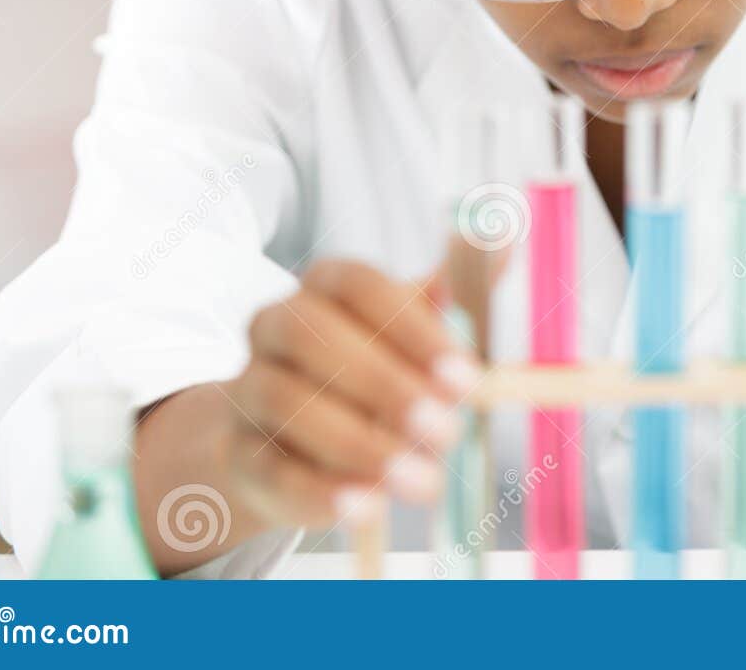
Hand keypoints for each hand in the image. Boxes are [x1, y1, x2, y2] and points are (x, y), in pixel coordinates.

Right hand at [221, 258, 482, 528]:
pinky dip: (320, 489)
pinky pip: (270, 466)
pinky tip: (369, 507)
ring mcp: (249, 388)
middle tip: (448, 431)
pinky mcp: (240, 452)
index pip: (359, 285)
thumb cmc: (371, 371)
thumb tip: (505, 237)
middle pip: (313, 337)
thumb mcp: (413, 330)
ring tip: (422, 480)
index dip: (412, 329)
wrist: (295, 440)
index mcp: (324, 286)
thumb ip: (458, 290)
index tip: (467, 377)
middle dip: (385, 386)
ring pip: (286, 401)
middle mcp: (275, 325)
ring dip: (358, 444)